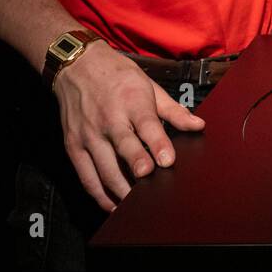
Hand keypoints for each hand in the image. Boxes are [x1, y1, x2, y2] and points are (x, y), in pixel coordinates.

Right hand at [51, 40, 205, 212]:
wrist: (78, 66)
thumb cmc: (118, 76)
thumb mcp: (150, 87)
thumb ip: (174, 111)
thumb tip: (198, 126)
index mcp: (132, 101)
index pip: (147, 124)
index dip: (157, 144)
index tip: (167, 161)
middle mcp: (109, 118)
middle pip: (124, 146)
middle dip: (136, 165)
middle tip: (148, 182)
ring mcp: (89, 134)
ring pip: (103, 167)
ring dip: (119, 188)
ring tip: (135, 204)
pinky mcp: (73, 145)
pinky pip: (85, 176)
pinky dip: (98, 194)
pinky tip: (113, 204)